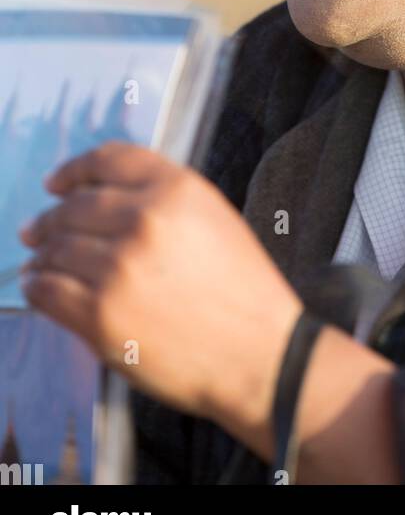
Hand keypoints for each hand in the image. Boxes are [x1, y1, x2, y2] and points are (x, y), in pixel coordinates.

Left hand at [18, 141, 301, 454]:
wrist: (258, 354)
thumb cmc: (242, 290)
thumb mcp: (214, 219)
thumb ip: (162, 199)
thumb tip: (100, 199)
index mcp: (177, 189)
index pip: (108, 160)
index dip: (74, 169)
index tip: (57, 182)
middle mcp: (144, 220)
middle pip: (75, 206)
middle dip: (50, 218)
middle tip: (36, 229)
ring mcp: (119, 267)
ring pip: (57, 248)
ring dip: (43, 255)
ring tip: (39, 261)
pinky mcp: (100, 314)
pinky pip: (48, 291)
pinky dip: (37, 287)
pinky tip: (39, 286)